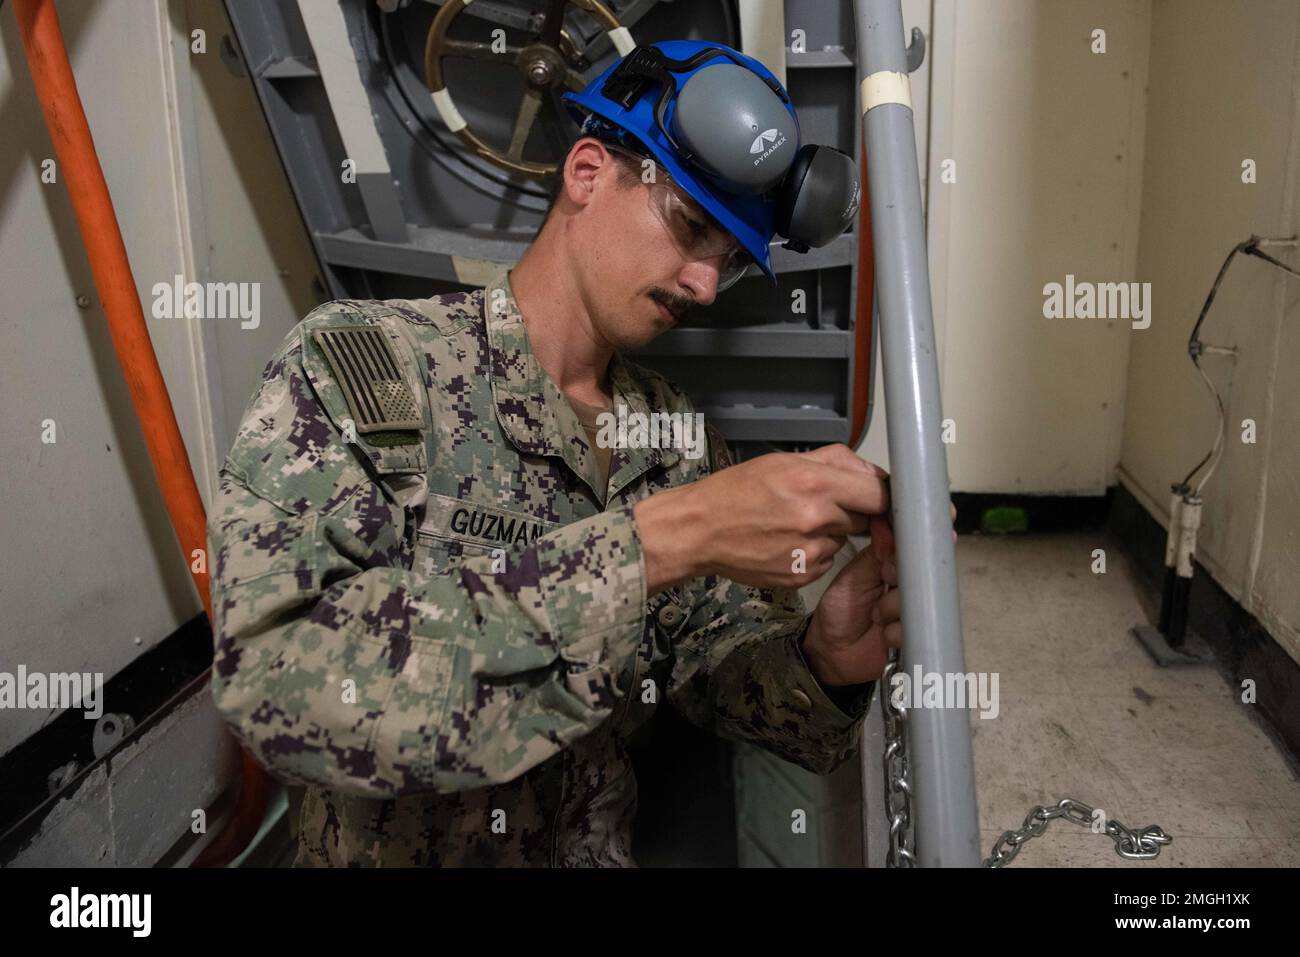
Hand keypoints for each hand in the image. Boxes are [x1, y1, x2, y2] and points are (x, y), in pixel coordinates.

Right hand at [632, 443, 889, 593]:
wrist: (700, 530)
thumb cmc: (738, 490)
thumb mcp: (784, 461)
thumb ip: (835, 462)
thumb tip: (873, 472)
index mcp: (816, 484)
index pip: (880, 494)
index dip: (884, 495)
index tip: (882, 496)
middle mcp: (818, 520)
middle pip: (865, 519)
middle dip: (852, 511)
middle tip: (823, 505)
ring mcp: (811, 552)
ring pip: (844, 540)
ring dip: (831, 532)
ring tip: (794, 523)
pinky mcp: (803, 576)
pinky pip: (826, 560)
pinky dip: (815, 552)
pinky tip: (787, 542)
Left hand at [802, 496, 957, 685]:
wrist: (832, 650)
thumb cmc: (840, 608)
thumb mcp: (853, 576)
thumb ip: (874, 554)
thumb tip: (887, 524)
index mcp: (894, 565)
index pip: (915, 548)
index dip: (919, 543)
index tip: (921, 538)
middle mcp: (909, 585)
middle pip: (924, 572)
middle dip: (902, 576)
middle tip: (885, 580)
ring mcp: (915, 610)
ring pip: (921, 600)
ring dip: (894, 607)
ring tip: (875, 615)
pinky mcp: (916, 635)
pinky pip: (918, 628)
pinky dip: (897, 631)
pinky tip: (883, 634)